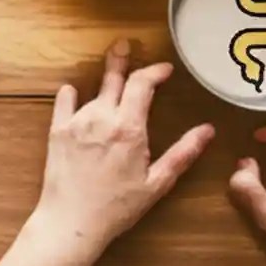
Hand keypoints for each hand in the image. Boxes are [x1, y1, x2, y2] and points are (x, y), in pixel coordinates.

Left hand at [0, 39, 215, 265]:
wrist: (71, 221)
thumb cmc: (117, 207)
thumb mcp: (156, 183)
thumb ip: (182, 153)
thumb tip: (208, 131)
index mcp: (129, 128)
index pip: (143, 83)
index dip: (155, 71)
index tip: (165, 69)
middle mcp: (102, 117)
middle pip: (115, 77)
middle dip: (124, 59)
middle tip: (126, 44)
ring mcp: (77, 121)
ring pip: (94, 92)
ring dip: (106, 85)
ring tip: (112, 80)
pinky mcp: (57, 129)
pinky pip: (64, 100)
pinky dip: (71, 94)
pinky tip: (74, 92)